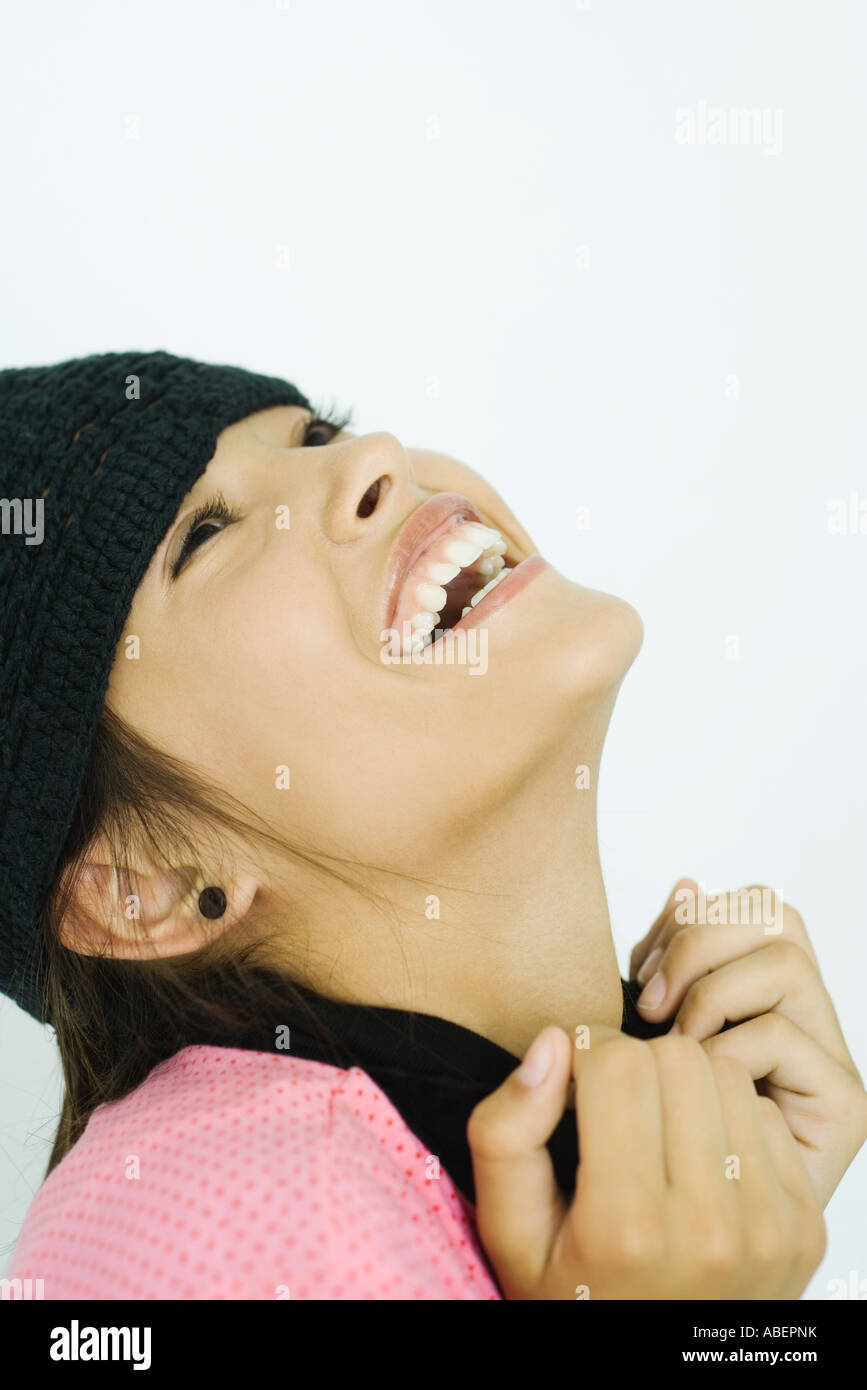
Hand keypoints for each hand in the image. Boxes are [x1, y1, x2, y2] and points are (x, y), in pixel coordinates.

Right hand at [467, 1023, 825, 1299]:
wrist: (658, 1375)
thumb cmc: (577, 1298)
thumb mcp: (509, 1230)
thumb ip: (506, 1133)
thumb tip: (553, 1043)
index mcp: (625, 1228)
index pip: (619, 1065)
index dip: (587, 1050)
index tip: (575, 1080)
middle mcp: (707, 1228)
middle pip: (677, 1059)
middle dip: (635, 1064)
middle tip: (613, 1107)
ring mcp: (767, 1227)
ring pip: (727, 1074)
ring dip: (685, 1085)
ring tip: (656, 1130)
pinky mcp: (805, 1223)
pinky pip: (765, 1114)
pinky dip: (726, 1118)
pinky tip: (696, 1157)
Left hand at [630, 878, 866, 1206]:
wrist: (660, 1249)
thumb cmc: (642, 1141)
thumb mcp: (640, 1034)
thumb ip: (665, 957)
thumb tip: (687, 883)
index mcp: (762, 996)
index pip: (748, 905)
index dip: (687, 923)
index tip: (641, 976)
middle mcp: (806, 1020)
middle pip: (773, 915)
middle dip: (699, 944)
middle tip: (653, 1002)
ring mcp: (830, 1061)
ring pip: (783, 960)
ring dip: (713, 992)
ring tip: (676, 1041)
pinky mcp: (844, 1106)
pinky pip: (782, 1035)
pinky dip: (729, 1048)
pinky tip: (700, 1086)